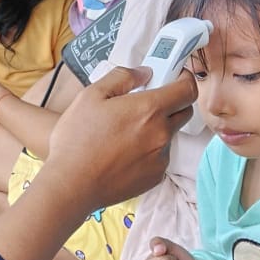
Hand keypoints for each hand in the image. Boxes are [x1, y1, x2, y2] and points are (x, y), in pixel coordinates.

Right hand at [45, 66, 196, 216]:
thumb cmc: (77, 140)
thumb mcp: (91, 96)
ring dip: (157, 128)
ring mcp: (160, 157)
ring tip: (126, 133)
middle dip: (173, 102)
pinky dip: (149, 150)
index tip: (175, 77)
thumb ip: (122, 77)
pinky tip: (124, 153)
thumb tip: (144, 73)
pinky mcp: (155, 177)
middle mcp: (162, 134)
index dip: (185, 79)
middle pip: (184, 111)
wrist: (71, 185)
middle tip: (148, 102)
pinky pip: (159, 156)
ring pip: (169, 135)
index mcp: (149, 110)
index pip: (187, 89)